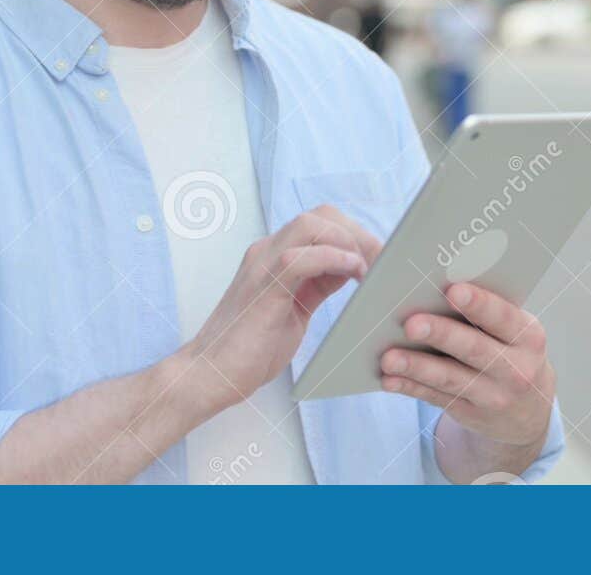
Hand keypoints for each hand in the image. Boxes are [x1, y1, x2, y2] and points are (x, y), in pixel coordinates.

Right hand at [181, 205, 380, 407]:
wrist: (208, 375)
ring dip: (349, 242)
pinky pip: (298, 257)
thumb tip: (352, 268)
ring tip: (369, 269)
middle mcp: (266, 252)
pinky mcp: (263, 288)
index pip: (320, 223)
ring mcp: (262, 266)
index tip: (380, 259)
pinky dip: (333, 258)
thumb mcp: (295, 310)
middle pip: (320, 215)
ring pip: (310, 224)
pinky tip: (353, 274)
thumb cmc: (250, 350)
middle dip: (357, 233)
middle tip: (382, 262)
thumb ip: (317, 285)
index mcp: (273, 256)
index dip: (354, 235)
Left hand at [380, 282, 553, 447]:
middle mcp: (515, 368)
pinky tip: (389, 379)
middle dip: (441, 334)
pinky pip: (436, 397)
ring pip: (450, 378)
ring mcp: (494, 395)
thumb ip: (488, 311)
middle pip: (473, 349)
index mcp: (528, 336)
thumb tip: (436, 284)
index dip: (479, 304)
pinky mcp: (471, 413)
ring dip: (417, 367)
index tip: (453, 290)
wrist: (529, 409)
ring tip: (389, 357)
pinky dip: (411, 387)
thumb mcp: (515, 332)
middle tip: (411, 324)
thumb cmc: (512, 351)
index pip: (503, 317)